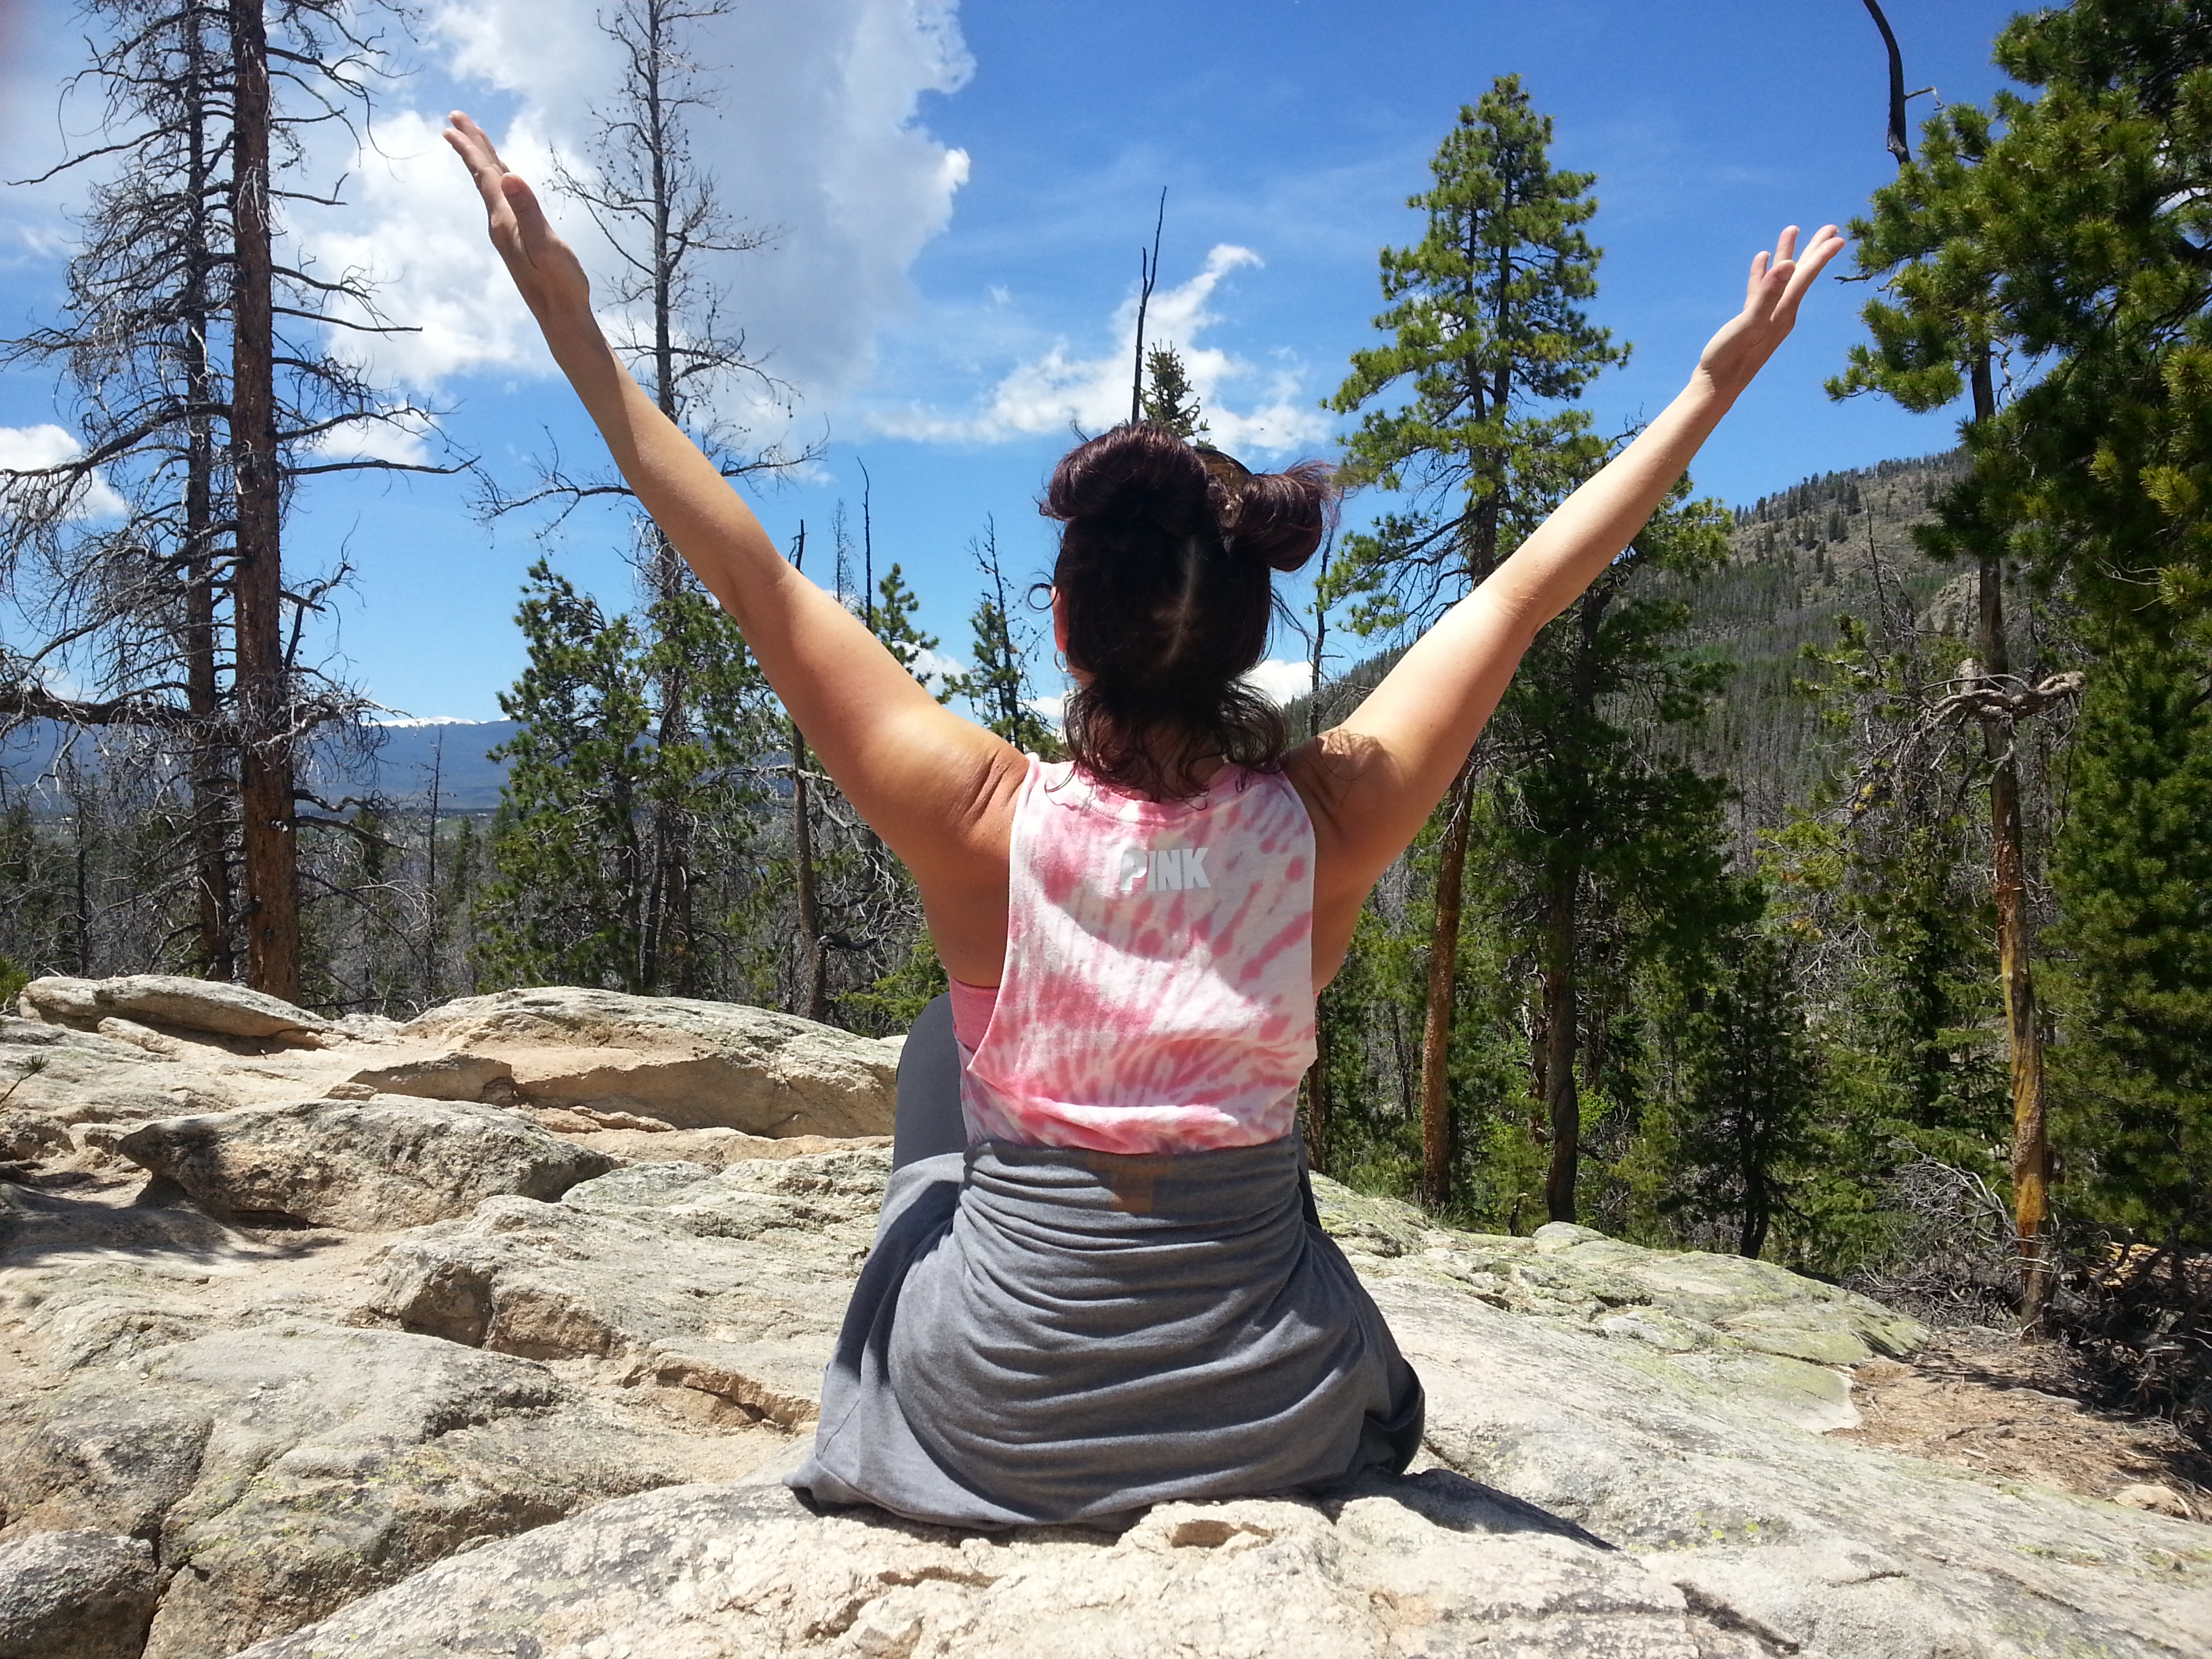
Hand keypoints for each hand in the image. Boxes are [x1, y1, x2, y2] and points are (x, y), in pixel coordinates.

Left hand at [443, 111, 590, 324]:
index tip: (453, 122)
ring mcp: (508, 233)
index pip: (484, 175)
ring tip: (475, 144)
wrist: (561, 317)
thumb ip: (528, 210)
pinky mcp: (518, 241)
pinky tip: (502, 184)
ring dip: (482, 163)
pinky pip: (502, 201)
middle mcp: (500, 223)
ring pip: (491, 188)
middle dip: (471, 146)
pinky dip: (498, 182)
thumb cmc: (559, 283)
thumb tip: (511, 176)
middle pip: (483, 176)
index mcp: (505, 219)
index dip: (470, 147)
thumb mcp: (546, 244)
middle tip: (455, 119)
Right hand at [1694, 224, 1845, 397]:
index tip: (1839, 236)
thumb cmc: (1730, 358)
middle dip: (1815, 251)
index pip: (1806, 277)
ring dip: (1788, 255)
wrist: (1716, 387)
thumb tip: (1789, 265)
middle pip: (1802, 275)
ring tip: (1792, 232)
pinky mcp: (1752, 321)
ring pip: (1783, 279)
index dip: (1821, 256)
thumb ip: (1768, 294)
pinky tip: (1763, 260)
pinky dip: (1765, 273)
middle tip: (1832, 228)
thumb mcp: (1749, 324)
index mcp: (1783, 311)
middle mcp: (1781, 313)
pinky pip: (1763, 290)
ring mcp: (1768, 317)